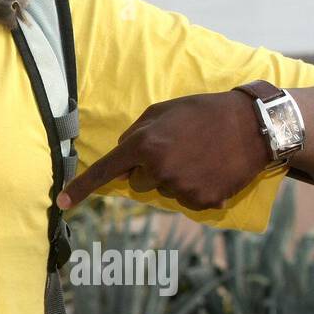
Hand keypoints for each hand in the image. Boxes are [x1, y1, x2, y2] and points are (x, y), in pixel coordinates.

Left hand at [56, 90, 271, 211]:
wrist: (253, 126)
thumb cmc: (204, 112)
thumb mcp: (164, 111)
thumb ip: (137, 131)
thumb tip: (123, 152)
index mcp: (144, 145)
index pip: (105, 170)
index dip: (81, 188)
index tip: (61, 203)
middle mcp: (158, 170)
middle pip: (139, 181)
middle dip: (151, 168)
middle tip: (178, 148)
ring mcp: (181, 189)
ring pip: (164, 190)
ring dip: (175, 177)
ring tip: (199, 155)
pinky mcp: (203, 202)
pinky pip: (188, 200)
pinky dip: (197, 188)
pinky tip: (212, 168)